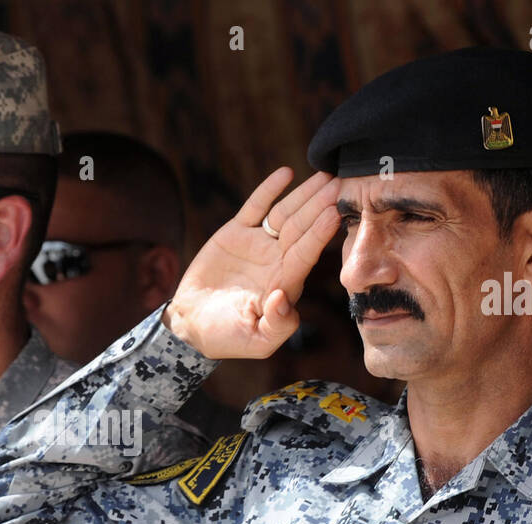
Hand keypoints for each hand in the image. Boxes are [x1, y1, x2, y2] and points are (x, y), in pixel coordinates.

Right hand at [165, 168, 340, 358]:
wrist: (192, 325)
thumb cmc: (227, 337)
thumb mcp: (256, 341)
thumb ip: (276, 325)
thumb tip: (284, 299)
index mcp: (285, 283)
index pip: (306, 254)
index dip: (319, 234)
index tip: (335, 213)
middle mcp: (277, 260)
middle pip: (301, 228)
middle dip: (319, 206)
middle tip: (339, 182)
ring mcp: (258, 245)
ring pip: (284, 214)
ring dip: (303, 195)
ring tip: (323, 175)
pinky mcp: (237, 234)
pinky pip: (255, 207)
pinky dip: (269, 190)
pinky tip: (286, 173)